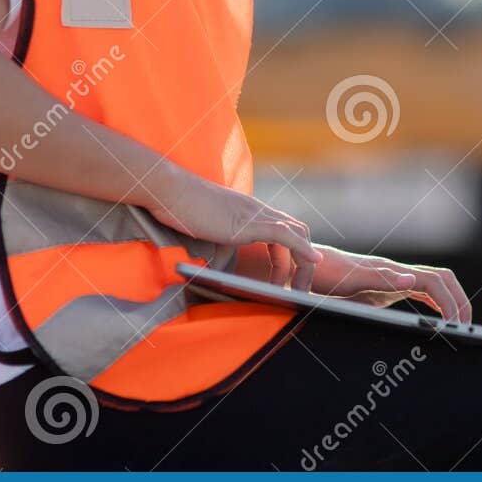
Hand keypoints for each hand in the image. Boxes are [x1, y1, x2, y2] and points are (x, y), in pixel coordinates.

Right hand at [144, 165, 322, 290]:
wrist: (169, 191)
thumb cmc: (181, 210)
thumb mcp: (208, 230)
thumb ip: (221, 244)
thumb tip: (220, 268)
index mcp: (250, 211)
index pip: (285, 229)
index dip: (293, 253)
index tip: (289, 279)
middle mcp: (258, 210)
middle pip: (297, 232)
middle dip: (302, 263)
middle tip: (297, 289)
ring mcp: (255, 214)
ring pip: (296, 235)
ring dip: (303, 264)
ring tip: (298, 290)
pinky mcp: (248, 222)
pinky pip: (285, 235)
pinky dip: (302, 249)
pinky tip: (312, 261)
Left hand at [307, 246, 472, 322]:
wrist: (302, 267)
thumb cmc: (322, 275)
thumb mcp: (349, 280)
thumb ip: (379, 279)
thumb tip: (411, 281)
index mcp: (391, 271)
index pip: (435, 282)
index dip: (451, 302)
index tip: (458, 326)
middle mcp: (396, 272)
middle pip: (443, 281)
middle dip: (461, 302)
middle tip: (469, 330)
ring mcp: (392, 278)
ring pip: (436, 286)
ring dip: (452, 303)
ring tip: (461, 329)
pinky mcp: (386, 287)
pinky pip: (422, 294)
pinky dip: (437, 306)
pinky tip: (439, 323)